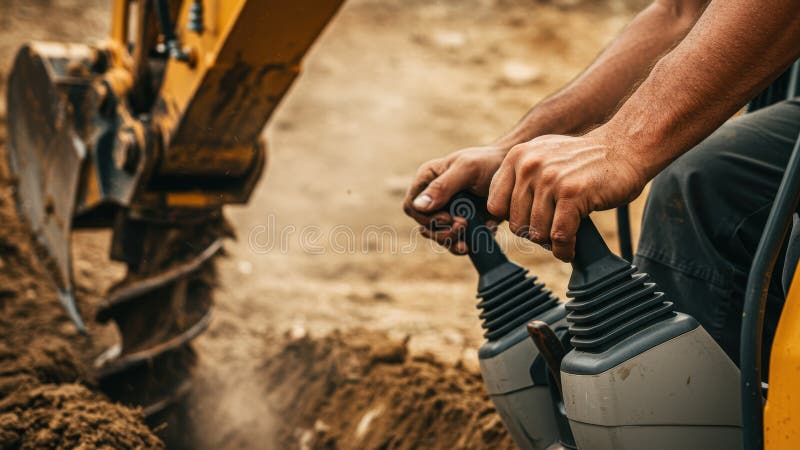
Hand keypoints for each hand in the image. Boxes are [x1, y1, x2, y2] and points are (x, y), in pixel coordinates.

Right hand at [403, 146, 504, 253]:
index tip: (448, 217)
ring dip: (452, 242)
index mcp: (428, 180)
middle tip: (463, 226)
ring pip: (439, 237)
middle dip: (442, 232)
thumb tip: (418, 206)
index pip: (412, 206)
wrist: (515, 173)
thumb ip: (442, 186)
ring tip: (468, 240)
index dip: (426, 217)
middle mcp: (434, 198)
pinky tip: (480, 237)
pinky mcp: (463, 224)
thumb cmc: (488, 162)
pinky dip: (468, 243)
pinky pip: (457, 241)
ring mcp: (448, 213)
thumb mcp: (466, 169)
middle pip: (425, 226)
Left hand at [487, 133, 645, 260]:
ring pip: (537, 233)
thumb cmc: (584, 160)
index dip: (513, 219)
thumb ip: (520, 178)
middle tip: (552, 232)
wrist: (626, 147)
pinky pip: (559, 236)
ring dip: (552, 243)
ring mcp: (550, 179)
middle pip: (516, 223)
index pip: (495, 205)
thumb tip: (497, 214)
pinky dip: (565, 249)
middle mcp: (529, 166)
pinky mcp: (572, 194)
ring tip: (564, 238)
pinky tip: (571, 249)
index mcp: (517, 157)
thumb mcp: (543, 156)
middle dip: (534, 233)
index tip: (530, 222)